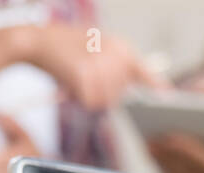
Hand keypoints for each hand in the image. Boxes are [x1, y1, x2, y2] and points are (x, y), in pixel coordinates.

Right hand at [24, 23, 160, 109]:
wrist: (36, 39)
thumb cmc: (67, 46)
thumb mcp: (99, 47)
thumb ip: (123, 65)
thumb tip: (150, 88)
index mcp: (121, 46)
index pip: (144, 71)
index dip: (156, 85)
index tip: (168, 96)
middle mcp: (115, 54)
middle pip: (121, 94)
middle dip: (106, 91)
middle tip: (88, 75)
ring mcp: (100, 64)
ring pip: (108, 100)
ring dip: (94, 96)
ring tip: (80, 76)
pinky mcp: (84, 75)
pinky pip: (91, 102)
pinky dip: (82, 97)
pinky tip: (73, 81)